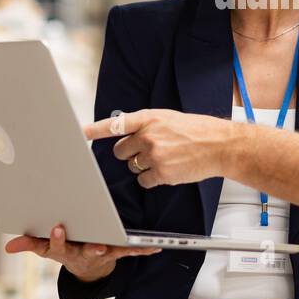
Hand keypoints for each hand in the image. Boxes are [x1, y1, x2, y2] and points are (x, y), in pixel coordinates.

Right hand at [4, 223, 158, 281]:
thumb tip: (9, 246)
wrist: (87, 268)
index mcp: (64, 250)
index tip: (57, 227)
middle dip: (91, 247)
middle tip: (96, 245)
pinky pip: (129, 250)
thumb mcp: (46, 248)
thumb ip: (29, 244)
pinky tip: (156, 247)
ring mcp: (101, 253)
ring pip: (109, 250)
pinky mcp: (116, 252)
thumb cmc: (66, 249)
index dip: (57, 238)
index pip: (57, 246)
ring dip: (118, 248)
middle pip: (86, 250)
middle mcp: (83, 253)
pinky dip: (142, 249)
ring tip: (129, 245)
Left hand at [83, 109, 234, 188]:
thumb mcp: (169, 118)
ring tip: (165, 158)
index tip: (79, 133)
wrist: (219, 145)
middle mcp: (148, 135)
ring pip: (132, 166)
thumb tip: (127, 133)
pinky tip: (168, 170)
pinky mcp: (161, 172)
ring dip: (143, 166)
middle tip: (148, 151)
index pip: (115, 124)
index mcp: (149, 118)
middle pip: (120, 151)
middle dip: (130, 153)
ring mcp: (154, 154)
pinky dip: (153, 179)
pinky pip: (144, 180)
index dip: (95, 130)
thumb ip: (147, 124)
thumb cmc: (197, 130)